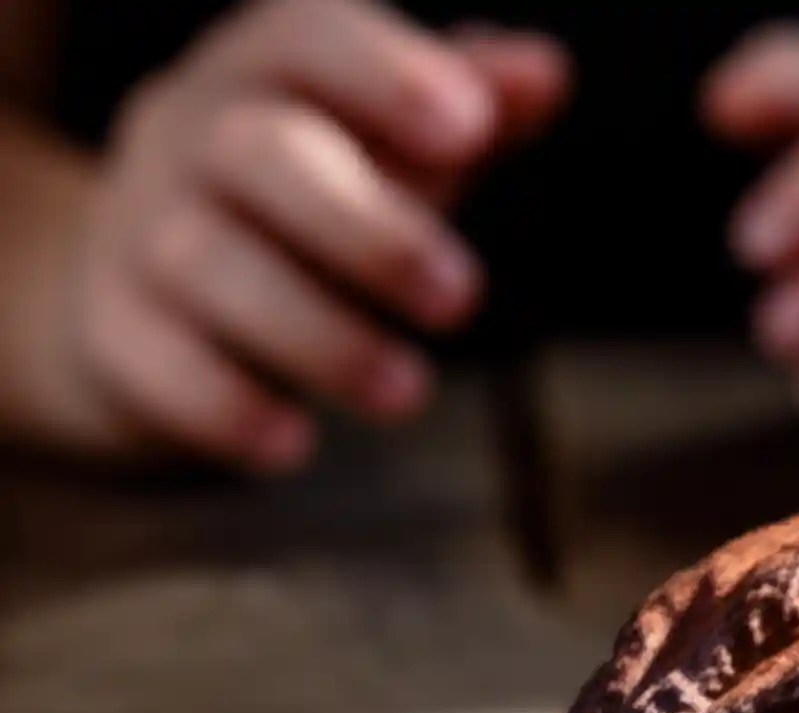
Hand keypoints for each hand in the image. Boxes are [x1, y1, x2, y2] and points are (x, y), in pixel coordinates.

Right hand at [56, 0, 569, 472]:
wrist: (148, 279)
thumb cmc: (311, 193)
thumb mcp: (388, 139)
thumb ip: (471, 102)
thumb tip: (547, 72)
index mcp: (267, 70)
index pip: (313, 39)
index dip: (389, 76)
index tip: (472, 130)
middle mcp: (190, 132)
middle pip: (260, 153)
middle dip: (369, 229)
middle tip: (461, 299)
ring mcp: (137, 226)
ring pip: (209, 266)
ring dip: (319, 335)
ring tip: (408, 392)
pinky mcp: (110, 325)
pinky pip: (149, 359)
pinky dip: (223, 405)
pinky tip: (294, 445)